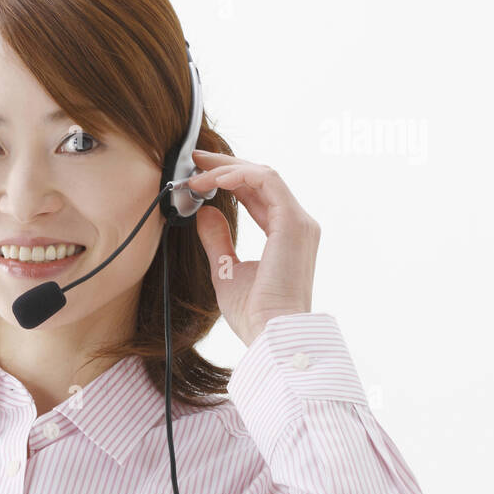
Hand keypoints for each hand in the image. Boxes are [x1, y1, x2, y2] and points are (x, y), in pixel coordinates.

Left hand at [187, 150, 319, 347]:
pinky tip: (213, 180)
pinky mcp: (293, 222)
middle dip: (226, 166)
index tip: (198, 176)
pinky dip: (238, 175)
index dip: (228, 180)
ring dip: (227, 169)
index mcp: (285, 234)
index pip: (257, 194)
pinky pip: (266, 182)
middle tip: (195, 160)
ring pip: (263, 175)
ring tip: (197, 173)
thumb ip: (217, 240)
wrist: (271, 333)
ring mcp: (299, 222)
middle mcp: (297, 224)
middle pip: (261, 179)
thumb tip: (204, 213)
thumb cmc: (254, 313)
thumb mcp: (226, 270)